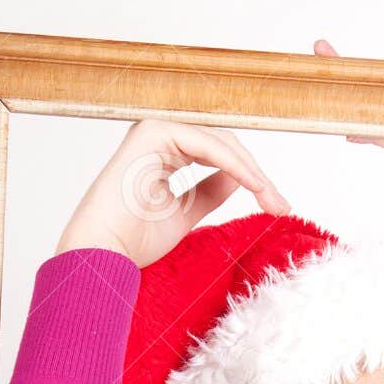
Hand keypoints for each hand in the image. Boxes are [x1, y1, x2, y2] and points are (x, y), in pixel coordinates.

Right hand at [55, 118, 290, 267]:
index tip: (276, 205)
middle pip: (224, 145)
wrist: (102, 254)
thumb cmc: (133, 240)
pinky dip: (235, 166)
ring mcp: (155, 129)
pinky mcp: (153, 133)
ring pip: (221, 142)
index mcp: (163, 150)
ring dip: (252, 172)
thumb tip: (240, 177)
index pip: (219, 153)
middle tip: (282, 206)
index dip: (250, 176)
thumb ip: (211, 191)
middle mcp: (159, 134)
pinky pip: (208, 146)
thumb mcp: (186, 212)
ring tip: (273, 201)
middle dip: (257, 175)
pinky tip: (255, 187)